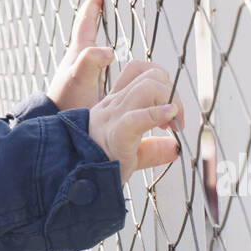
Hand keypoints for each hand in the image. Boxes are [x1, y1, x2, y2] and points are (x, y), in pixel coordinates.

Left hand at [45, 0, 112, 111]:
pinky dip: (102, 53)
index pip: (86, 23)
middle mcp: (78, 59)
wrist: (59, 127)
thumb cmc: (69, 106)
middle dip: (95, 14)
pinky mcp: (83, 84)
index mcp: (79, 54)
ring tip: (107, 21)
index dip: (93, 5)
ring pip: (91, 45)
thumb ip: (90, 63)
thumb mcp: (79, 82)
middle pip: (87, 30)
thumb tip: (108, 50)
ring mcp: (80, 71)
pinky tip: (110, 59)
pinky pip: (95, 62)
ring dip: (98, 32)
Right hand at [87, 62, 183, 183]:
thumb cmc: (100, 165)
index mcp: (115, 105)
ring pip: (146, 87)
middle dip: (171, 92)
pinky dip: (157, 114)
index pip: (138, 71)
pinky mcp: (115, 136)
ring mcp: (113, 118)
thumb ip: (153, 149)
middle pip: (150, 75)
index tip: (170, 108)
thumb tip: (175, 148)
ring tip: (173, 125)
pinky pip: (137, 117)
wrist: (75, 179)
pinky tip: (169, 117)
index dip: (161, 81)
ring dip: (169, 101)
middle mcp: (114, 105)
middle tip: (176, 121)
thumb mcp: (130, 153)